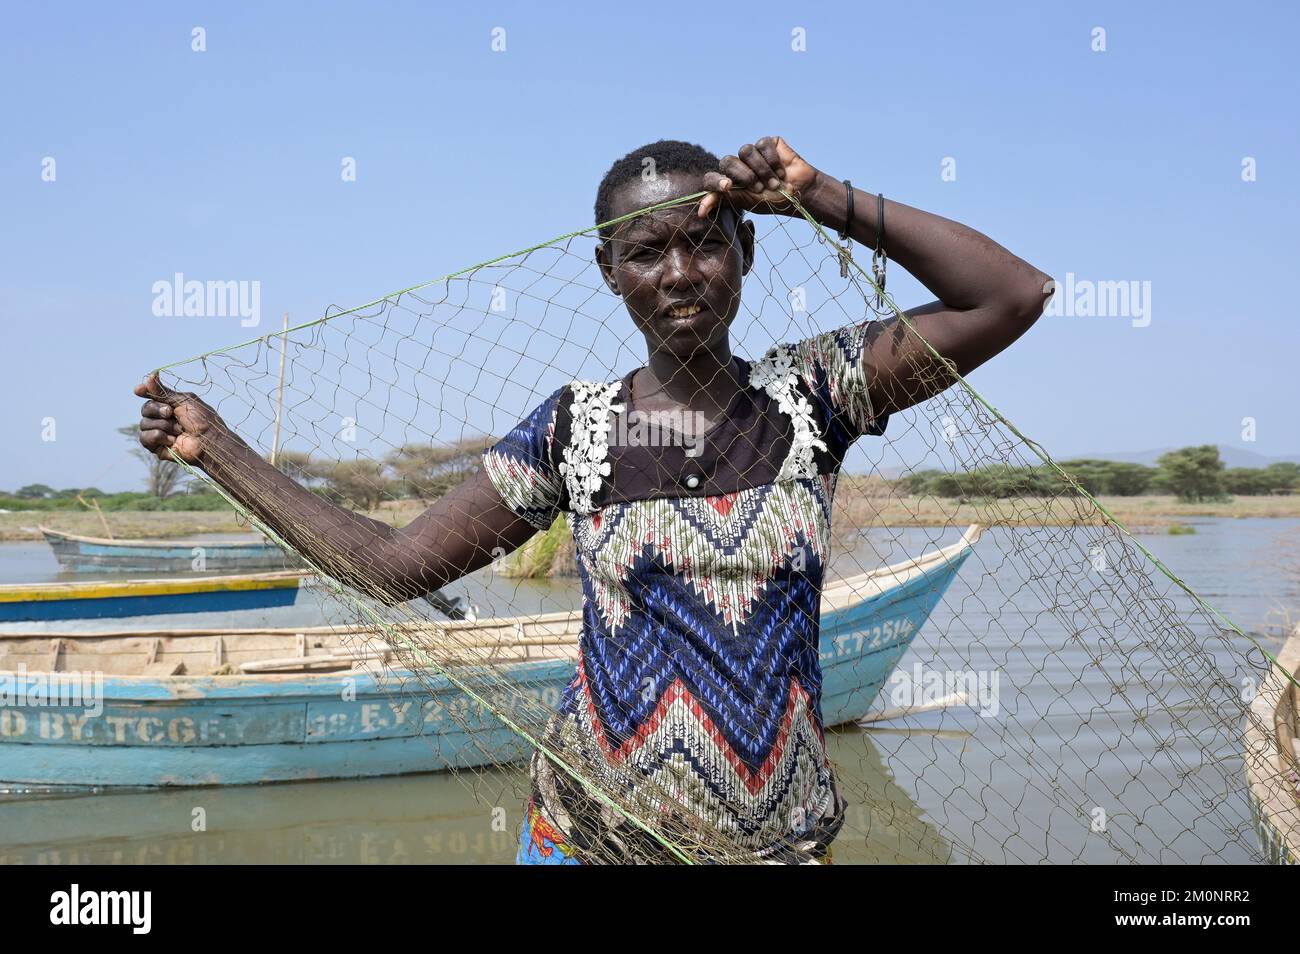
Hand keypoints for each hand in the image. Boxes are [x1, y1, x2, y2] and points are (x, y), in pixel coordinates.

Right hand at [133, 372, 227, 464]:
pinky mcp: (156, 447)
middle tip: (171, 413)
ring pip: (143, 424)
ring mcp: (158, 433)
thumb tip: (150, 375)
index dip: (143, 392)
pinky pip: (144, 438)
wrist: (208, 440)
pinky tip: (172, 440)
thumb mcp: (183, 400)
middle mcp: (162, 419)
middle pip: (145, 409)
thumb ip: (164, 391)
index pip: (150, 397)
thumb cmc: (201, 420)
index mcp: (169, 406)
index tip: (138, 390)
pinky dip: (158, 436)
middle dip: (157, 410)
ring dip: (163, 425)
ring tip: (179, 430)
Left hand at [697, 136, 820, 218]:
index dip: (715, 182)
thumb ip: (726, 200)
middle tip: (759, 188)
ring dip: (761, 169)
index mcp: (729, 182)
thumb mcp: (749, 203)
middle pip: (727, 161)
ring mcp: (752, 153)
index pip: (711, 178)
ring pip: (744, 150)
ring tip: (774, 181)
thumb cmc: (774, 201)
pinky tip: (781, 170)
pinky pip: (762, 144)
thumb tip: (700, 210)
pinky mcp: (767, 143)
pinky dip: (773, 160)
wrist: (800, 193)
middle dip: (745, 176)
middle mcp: (738, 165)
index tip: (727, 186)